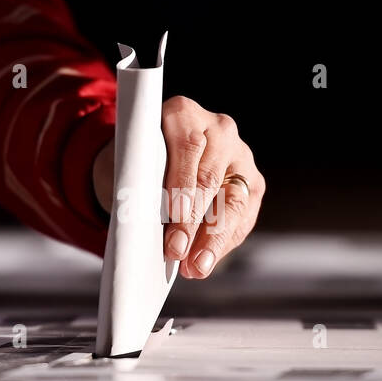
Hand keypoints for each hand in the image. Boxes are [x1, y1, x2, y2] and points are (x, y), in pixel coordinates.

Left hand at [92, 96, 264, 278]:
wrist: (153, 161)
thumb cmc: (138, 164)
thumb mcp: (129, 164)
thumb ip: (137, 183)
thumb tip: (141, 224)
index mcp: (184, 113)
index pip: (188, 148)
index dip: (181, 184)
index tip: (173, 215)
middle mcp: (219, 129)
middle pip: (211, 178)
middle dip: (194, 221)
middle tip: (177, 251)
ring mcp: (240, 156)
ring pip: (233, 202)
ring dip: (213, 239)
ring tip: (196, 267)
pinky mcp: (252, 183)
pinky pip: (243, 217)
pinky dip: (223, 243)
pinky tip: (206, 261)